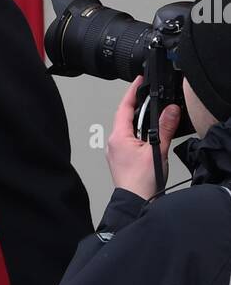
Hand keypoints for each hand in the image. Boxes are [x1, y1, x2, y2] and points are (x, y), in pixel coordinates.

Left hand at [105, 76, 179, 198]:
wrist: (134, 203)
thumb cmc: (140, 182)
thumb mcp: (156, 150)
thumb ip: (164, 128)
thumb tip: (170, 110)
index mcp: (118, 137)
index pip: (124, 107)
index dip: (132, 92)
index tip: (138, 81)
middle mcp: (113, 143)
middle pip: (125, 117)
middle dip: (137, 106)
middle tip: (147, 95)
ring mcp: (116, 152)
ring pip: (127, 130)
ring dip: (139, 122)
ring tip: (152, 115)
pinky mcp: (121, 160)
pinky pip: (128, 141)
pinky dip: (138, 134)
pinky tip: (148, 138)